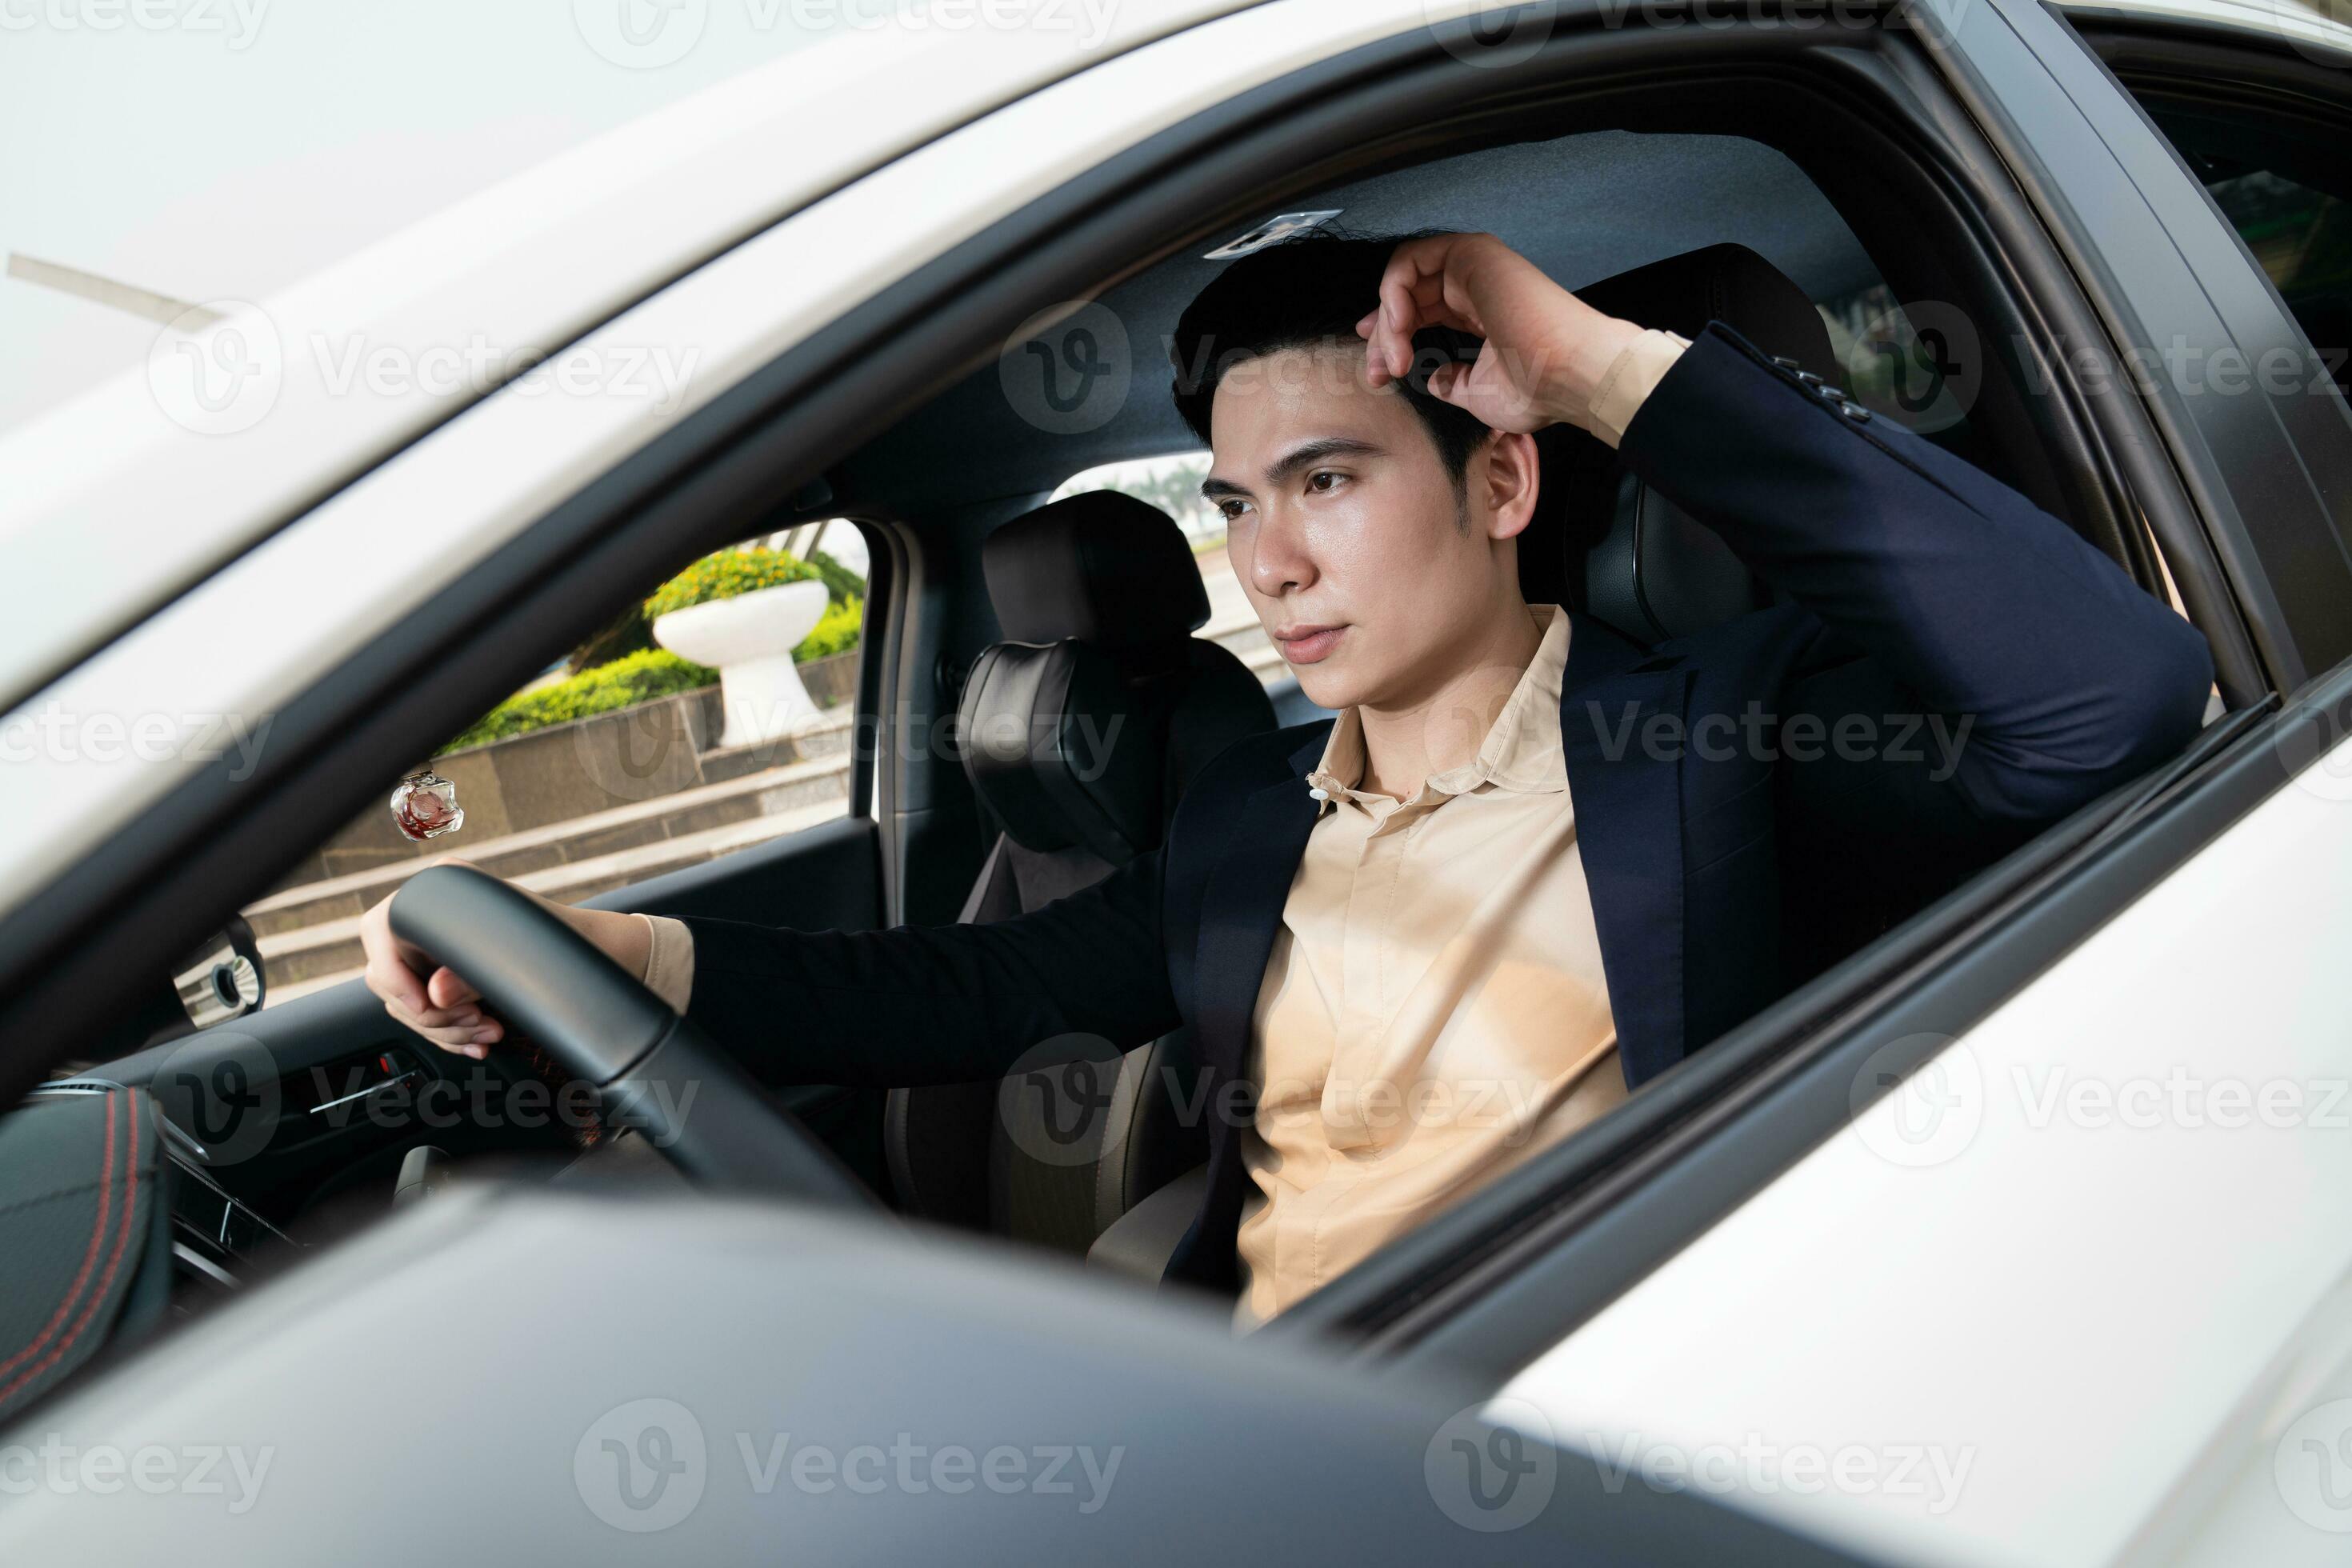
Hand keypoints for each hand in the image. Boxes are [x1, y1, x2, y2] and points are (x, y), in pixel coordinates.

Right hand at [359, 861, 648, 1059]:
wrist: (599, 955)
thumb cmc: (567, 942)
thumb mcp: (521, 958)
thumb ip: (473, 976)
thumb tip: (436, 995)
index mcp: (441, 888)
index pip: (382, 928)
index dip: (393, 973)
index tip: (424, 1006)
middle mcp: (431, 915)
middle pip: (390, 976)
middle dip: (432, 1013)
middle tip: (477, 1023)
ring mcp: (435, 948)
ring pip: (409, 1004)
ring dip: (447, 1030)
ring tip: (490, 1033)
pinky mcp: (447, 979)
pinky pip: (428, 1016)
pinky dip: (453, 1036)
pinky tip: (480, 1042)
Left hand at [1354, 231, 1646, 435]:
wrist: (1572, 375)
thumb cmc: (1541, 388)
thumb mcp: (1478, 393)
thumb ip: (1452, 382)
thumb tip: (1434, 381)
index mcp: (1479, 312)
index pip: (1422, 313)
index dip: (1392, 338)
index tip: (1379, 370)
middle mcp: (1475, 285)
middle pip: (1408, 297)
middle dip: (1382, 337)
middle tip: (1378, 373)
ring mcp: (1474, 267)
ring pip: (1405, 279)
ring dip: (1388, 320)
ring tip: (1393, 358)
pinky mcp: (1472, 254)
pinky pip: (1411, 261)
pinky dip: (1393, 293)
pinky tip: (1399, 328)